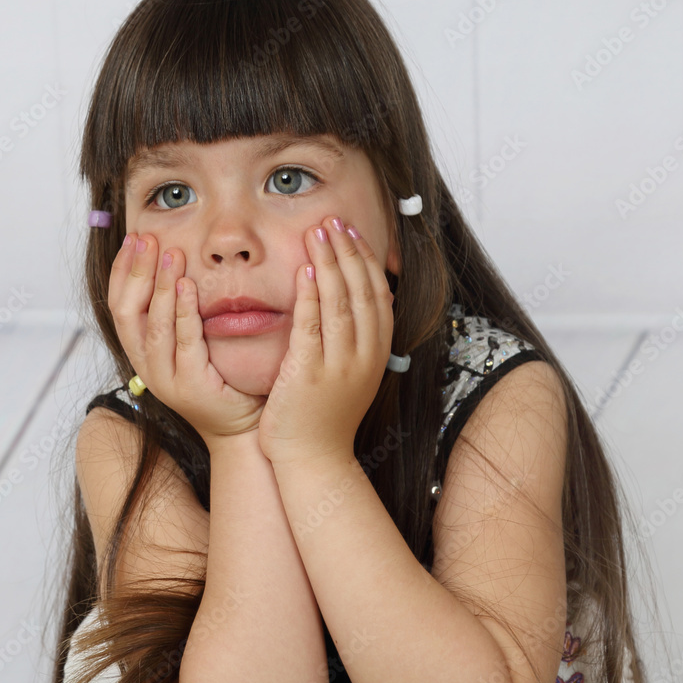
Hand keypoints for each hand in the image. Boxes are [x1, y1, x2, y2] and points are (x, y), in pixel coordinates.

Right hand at [108, 232, 267, 444]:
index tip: (133, 239)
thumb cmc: (221, 379)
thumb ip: (180, 312)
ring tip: (171, 253)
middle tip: (147, 239)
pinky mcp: (190, 385)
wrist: (240, 426)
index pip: (119, 306)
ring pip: (152, 325)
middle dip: (136, 272)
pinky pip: (183, 341)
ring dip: (161, 285)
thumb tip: (178, 265)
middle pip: (126, 312)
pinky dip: (184, 311)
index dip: (122, 271)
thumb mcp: (191, 342)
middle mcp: (146, 366)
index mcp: (142, 353)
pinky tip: (189, 286)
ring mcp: (165, 378)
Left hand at [258, 216, 394, 466]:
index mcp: (377, 354)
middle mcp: (365, 357)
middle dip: (348, 251)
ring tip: (317, 233)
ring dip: (329, 263)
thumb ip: (355, 341)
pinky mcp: (310, 375)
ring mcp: (340, 366)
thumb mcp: (350, 375)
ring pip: (340, 303)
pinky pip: (313, 327)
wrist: (313, 461)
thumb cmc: (324, 418)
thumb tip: (354, 304)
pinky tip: (304, 271)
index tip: (352, 233)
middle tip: (333, 221)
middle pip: (362, 292)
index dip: (366, 260)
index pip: (378, 295)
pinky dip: (310, 296)